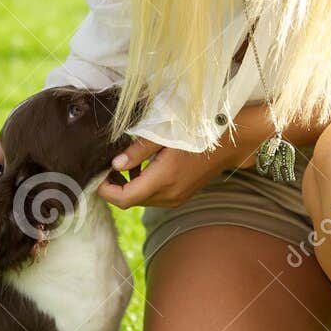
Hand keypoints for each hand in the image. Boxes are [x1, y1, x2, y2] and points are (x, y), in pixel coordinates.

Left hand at [95, 127, 255, 210]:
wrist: (233, 139)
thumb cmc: (199, 129)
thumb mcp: (165, 134)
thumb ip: (138, 150)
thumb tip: (114, 163)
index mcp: (164, 179)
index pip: (124, 198)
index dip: (105, 189)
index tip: (97, 174)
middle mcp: (170, 194)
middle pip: (131, 201)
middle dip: (114, 187)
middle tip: (105, 165)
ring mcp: (177, 197)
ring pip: (142, 200)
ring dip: (128, 186)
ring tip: (121, 164)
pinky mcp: (182, 195)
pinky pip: (155, 196)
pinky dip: (143, 185)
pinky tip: (141, 167)